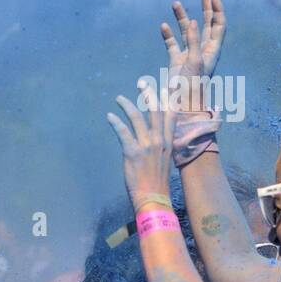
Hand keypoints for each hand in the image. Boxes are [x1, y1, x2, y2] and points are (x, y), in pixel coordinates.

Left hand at [106, 83, 173, 210]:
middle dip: (148, 95)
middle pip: (155, 112)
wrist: (154, 199)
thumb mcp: (166, 161)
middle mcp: (160, 141)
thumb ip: (163, 147)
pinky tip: (110, 116)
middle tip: (142, 82)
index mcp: (169, 143)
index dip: (169, 101)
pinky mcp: (133, 152)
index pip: (170, 117)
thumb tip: (157, 140)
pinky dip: (116, 122)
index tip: (167, 87)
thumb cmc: (157, 183)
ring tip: (119, 98)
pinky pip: (123, 132)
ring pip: (137, 118)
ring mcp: (147, 146)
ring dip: (127, 105)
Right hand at [160, 0, 225, 110]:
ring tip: (175, 3)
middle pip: (207, 25)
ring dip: (182, 17)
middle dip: (206, 10)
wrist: (181, 104)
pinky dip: (168, 35)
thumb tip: (194, 22)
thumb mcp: (194, 61)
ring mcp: (189, 55)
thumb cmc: (192, 85)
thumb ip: (194, 41)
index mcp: (212, 50)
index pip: (219, 26)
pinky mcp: (176, 61)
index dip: (217, 11)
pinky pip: (172, 44)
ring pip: (187, 32)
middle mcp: (202, 50)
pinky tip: (164, 26)